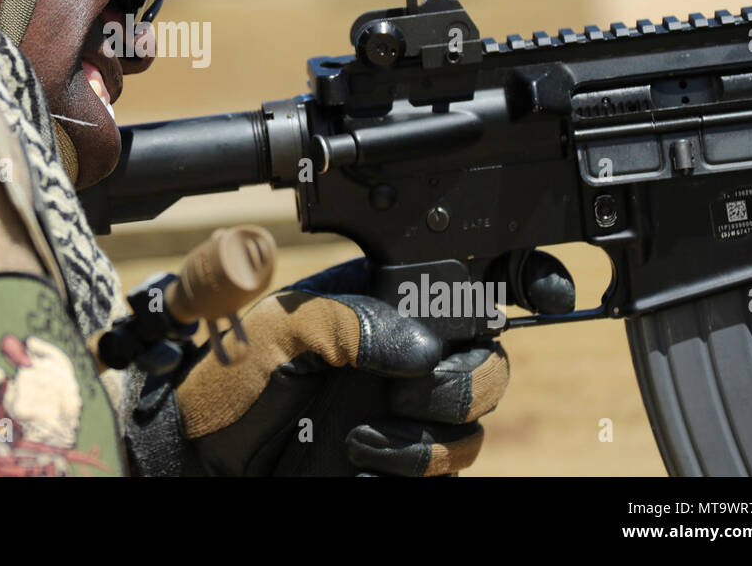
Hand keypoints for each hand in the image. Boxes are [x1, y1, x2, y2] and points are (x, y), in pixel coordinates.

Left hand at [169, 254, 569, 475]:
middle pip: (490, 360)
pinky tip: (360, 459)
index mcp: (383, 304)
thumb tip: (419, 351)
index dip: (522, 281)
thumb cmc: (232, 385)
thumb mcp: (279, 331)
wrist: (204, 460)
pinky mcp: (403, 465)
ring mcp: (408, 414)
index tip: (548, 295)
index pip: (466, 285)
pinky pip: (448, 469)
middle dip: (463, 380)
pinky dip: (414, 466)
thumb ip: (347, 322)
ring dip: (428, 434)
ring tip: (360, 436)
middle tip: (405, 392)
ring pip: (474, 424)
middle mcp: (405, 357)